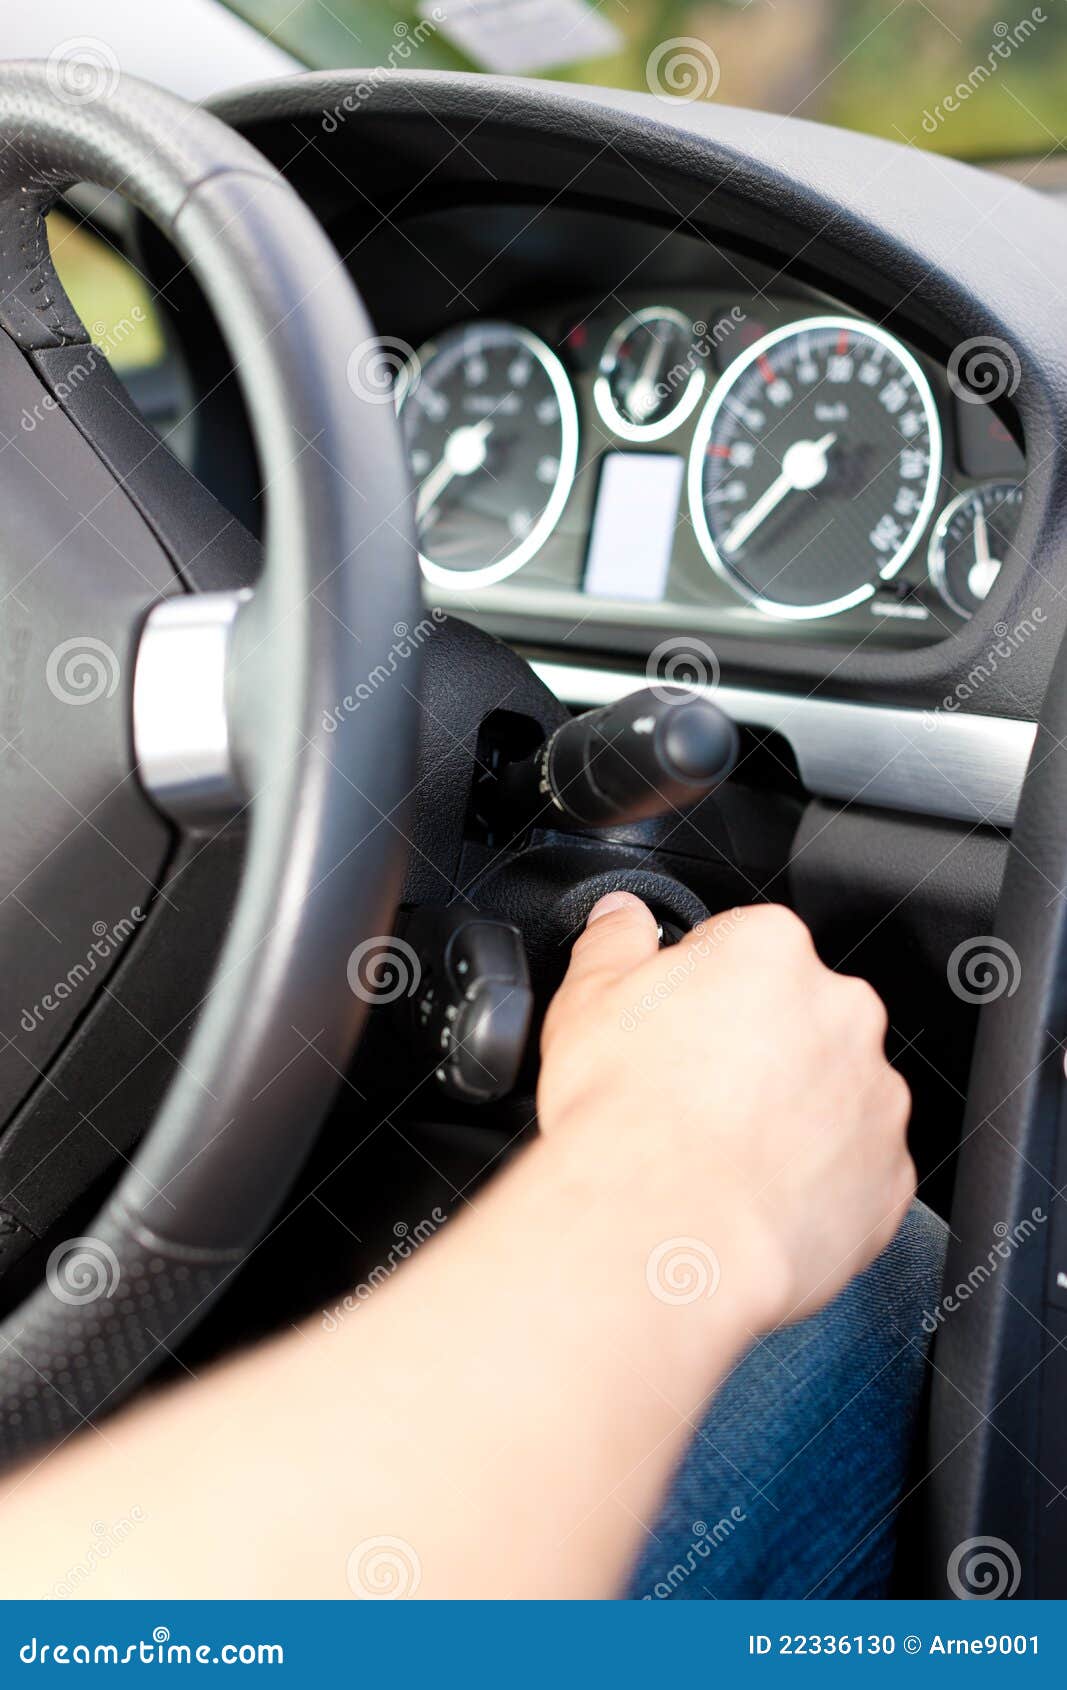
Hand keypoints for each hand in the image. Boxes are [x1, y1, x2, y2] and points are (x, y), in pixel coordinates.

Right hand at [538, 892, 913, 1327]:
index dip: (697, 994)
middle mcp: (840, 1012)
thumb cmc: (626, 1117)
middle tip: (692, 1097)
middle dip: (754, 1050)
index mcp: (770, 951)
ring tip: (720, 1157)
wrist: (665, 1232)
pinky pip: (854, 1168)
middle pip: (797, 1017)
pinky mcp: (888, 1176)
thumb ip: (612, 942)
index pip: (741, 949)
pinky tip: (756, 1199)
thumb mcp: (585, 1002)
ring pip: (831, 1093)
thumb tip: (621, 916)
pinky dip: (816, 1181)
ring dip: (790, 1114)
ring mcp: (875, 1096)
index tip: (672, 1034)